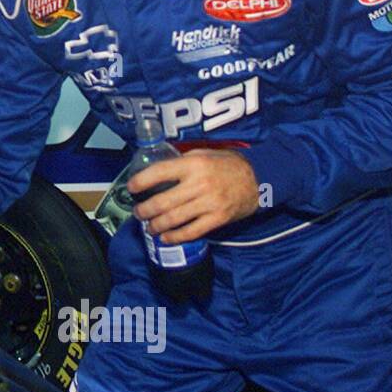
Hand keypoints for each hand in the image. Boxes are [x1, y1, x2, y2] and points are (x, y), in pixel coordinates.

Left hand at [129, 149, 260, 243]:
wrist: (260, 179)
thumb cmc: (227, 165)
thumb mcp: (204, 153)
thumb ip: (182, 162)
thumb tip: (156, 170)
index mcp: (193, 164)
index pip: (159, 173)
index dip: (140, 182)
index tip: (131, 188)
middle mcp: (199, 184)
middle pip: (162, 202)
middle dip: (144, 211)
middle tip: (138, 213)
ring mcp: (209, 203)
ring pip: (173, 219)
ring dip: (156, 225)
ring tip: (149, 226)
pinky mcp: (218, 219)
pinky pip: (191, 232)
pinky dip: (175, 237)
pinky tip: (166, 237)